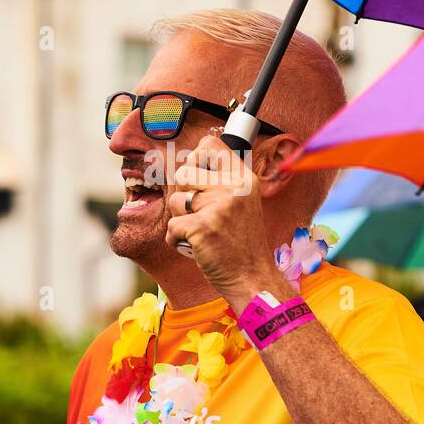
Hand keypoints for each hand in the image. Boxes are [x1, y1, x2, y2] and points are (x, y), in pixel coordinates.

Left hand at [166, 134, 291, 312]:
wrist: (252, 278)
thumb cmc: (242, 242)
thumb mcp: (244, 203)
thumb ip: (224, 180)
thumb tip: (195, 154)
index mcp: (244, 179)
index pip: (210, 145)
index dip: (197, 159)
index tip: (201, 180)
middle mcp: (233, 188)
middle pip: (184, 171)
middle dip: (184, 196)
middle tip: (202, 215)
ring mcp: (218, 208)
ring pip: (175, 200)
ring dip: (180, 220)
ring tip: (202, 232)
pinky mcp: (201, 228)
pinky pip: (171, 226)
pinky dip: (177, 241)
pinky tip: (196, 247)